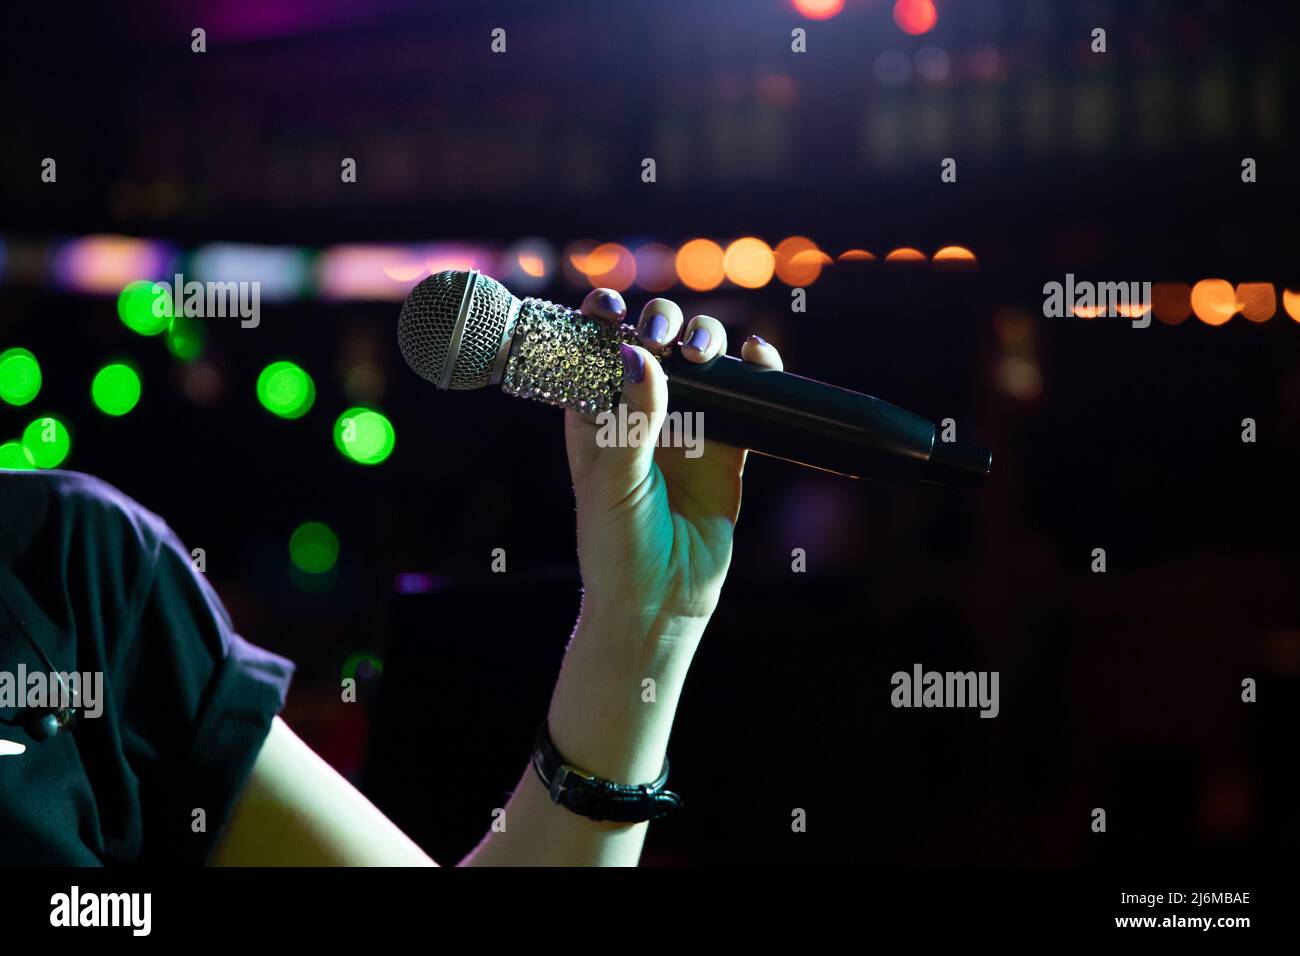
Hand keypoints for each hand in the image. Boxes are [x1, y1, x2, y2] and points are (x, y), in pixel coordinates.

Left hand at [564, 288, 784, 634]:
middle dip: (661, 325)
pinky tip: (758, 356)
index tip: (610, 307)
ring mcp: (687, 428)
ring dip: (707, 340)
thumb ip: (629, 419)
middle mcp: (640, 413)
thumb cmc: (616, 547)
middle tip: (664, 341)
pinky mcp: (729, 449)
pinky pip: (746, 399)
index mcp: (595, 416)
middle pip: (654, 343)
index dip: (602, 319)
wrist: (659, 602)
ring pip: (702, 362)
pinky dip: (756, 371)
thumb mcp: (612, 481)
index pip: (595, 350)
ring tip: (703, 354)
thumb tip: (640, 355)